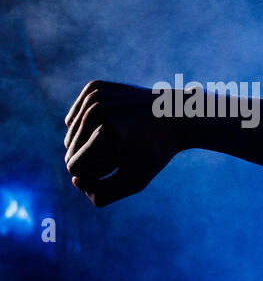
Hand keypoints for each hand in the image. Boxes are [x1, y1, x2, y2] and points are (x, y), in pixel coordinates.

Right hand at [63, 80, 184, 206]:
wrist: (176, 116)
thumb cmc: (155, 152)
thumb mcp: (135, 181)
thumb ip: (103, 193)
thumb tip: (74, 179)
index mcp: (108, 131)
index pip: (74, 167)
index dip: (95, 173)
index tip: (120, 163)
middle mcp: (97, 109)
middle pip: (69, 150)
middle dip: (92, 158)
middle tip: (123, 149)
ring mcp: (94, 95)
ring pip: (70, 135)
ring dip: (90, 144)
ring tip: (120, 138)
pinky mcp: (94, 87)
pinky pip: (74, 119)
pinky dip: (89, 127)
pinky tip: (113, 124)